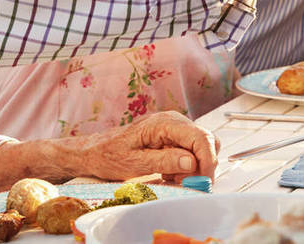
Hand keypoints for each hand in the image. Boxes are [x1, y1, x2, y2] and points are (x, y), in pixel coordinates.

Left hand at [76, 111, 217, 183]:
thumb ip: (163, 160)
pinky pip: (191, 150)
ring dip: (194, 166)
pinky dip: (186, 165)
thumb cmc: (109, 155)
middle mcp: (174, 121)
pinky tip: (169, 173)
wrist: (95, 150)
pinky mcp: (174, 137)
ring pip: (201, 146)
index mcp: (164, 123)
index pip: (200, 137)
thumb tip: (191, 162)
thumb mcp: (133, 163)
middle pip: (206, 140)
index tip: (203, 180)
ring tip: (173, 177)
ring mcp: (175, 128)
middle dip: (202, 165)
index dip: (207, 159)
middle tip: (187, 183)